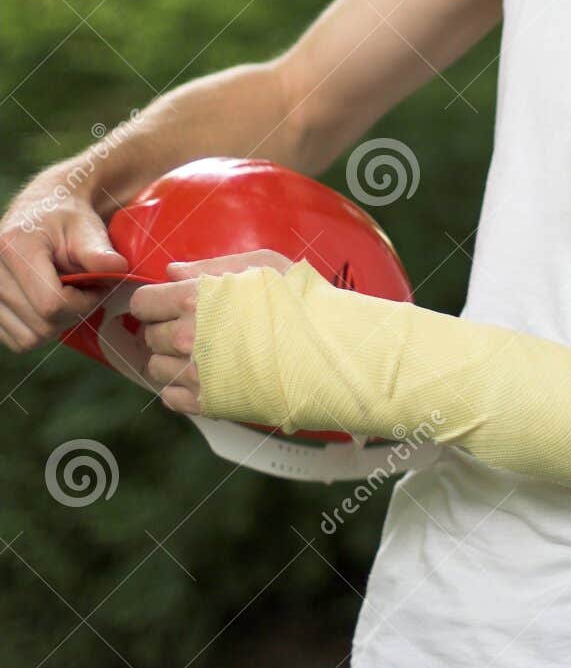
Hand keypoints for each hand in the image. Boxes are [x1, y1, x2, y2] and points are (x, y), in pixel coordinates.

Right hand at [0, 185, 129, 352]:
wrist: (41, 211)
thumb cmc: (67, 218)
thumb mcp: (86, 227)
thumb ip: (99, 251)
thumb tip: (119, 268)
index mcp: (14, 247)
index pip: (51, 304)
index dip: (83, 304)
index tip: (99, 287)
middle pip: (40, 326)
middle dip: (73, 314)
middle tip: (87, 291)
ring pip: (28, 339)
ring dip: (56, 325)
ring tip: (68, 295)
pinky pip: (17, 339)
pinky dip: (39, 330)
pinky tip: (50, 304)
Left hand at [129, 249, 292, 414]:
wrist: (329, 349)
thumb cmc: (300, 301)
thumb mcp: (261, 265)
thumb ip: (211, 265)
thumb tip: (171, 271)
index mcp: (195, 299)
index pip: (143, 303)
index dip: (154, 302)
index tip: (168, 305)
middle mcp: (187, 337)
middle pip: (150, 336)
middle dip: (166, 330)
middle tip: (194, 328)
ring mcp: (196, 373)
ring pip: (156, 368)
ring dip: (171, 360)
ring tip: (201, 353)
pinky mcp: (209, 403)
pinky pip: (170, 398)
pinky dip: (180, 388)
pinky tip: (204, 376)